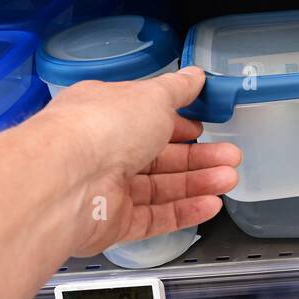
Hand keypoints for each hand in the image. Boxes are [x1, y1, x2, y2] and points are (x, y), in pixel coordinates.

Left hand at [33, 67, 240, 256]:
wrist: (66, 181)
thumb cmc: (105, 126)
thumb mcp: (152, 96)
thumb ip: (178, 89)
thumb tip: (196, 75)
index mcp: (105, 114)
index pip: (145, 119)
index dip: (178, 123)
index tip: (205, 126)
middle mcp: (102, 151)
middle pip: (159, 156)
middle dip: (199, 157)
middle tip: (232, 157)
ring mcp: (106, 189)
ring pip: (160, 188)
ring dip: (197, 183)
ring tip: (229, 179)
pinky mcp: (112, 223)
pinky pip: (154, 217)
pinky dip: (183, 212)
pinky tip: (211, 205)